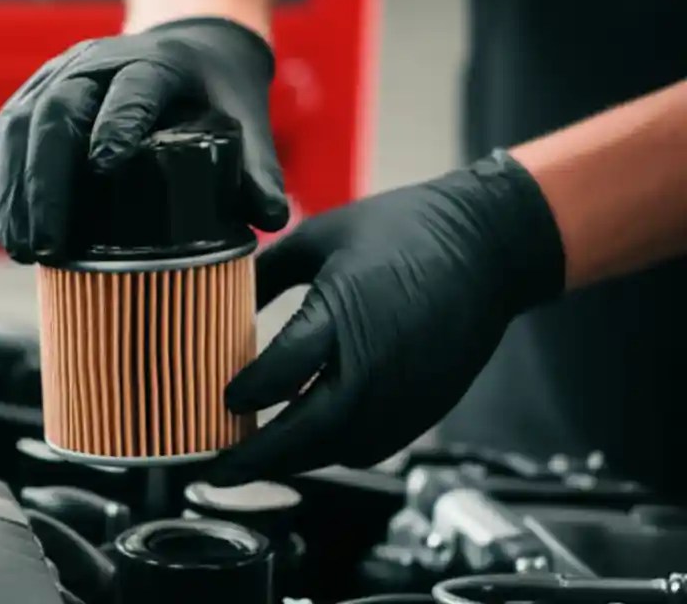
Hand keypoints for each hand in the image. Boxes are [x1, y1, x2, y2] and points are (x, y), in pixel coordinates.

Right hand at [0, 17, 287, 262]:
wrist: (186, 46)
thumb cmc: (216, 91)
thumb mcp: (246, 121)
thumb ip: (257, 170)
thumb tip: (269, 220)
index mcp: (155, 64)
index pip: (132, 89)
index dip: (117, 123)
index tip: (104, 167)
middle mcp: (97, 62)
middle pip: (57, 113)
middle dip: (46, 183)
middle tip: (47, 247)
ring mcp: (57, 77)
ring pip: (19, 125)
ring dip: (13, 189)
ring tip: (20, 249)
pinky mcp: (31, 96)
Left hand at [207, 152, 565, 482]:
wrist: (487, 247)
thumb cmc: (404, 231)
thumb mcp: (321, 236)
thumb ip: (269, 270)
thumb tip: (222, 289)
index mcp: (342, 315)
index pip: (280, 373)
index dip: (243, 393)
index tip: (219, 399)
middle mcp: (372, 366)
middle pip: (304, 433)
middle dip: (254, 458)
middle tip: (214, 471)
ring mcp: (402, 395)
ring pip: (334, 450)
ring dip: (291, 461)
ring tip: (252, 460)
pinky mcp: (423, 410)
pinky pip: (367, 448)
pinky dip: (329, 453)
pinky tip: (304, 442)